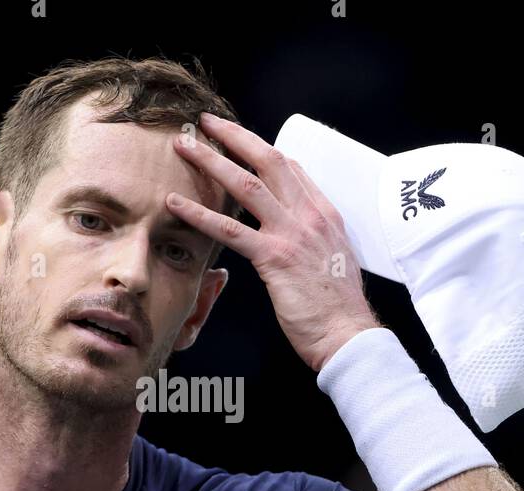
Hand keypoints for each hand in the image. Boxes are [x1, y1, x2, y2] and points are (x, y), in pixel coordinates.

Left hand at [167, 112, 380, 372]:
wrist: (348, 333)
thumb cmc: (338, 306)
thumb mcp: (334, 260)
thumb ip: (314, 238)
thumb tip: (295, 235)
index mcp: (325, 214)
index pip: (291, 168)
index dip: (261, 149)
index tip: (237, 138)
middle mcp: (310, 215)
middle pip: (268, 161)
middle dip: (234, 136)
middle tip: (206, 123)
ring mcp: (292, 233)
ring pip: (246, 184)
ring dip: (211, 160)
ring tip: (183, 145)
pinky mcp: (274, 257)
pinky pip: (229, 229)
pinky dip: (199, 213)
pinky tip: (175, 203)